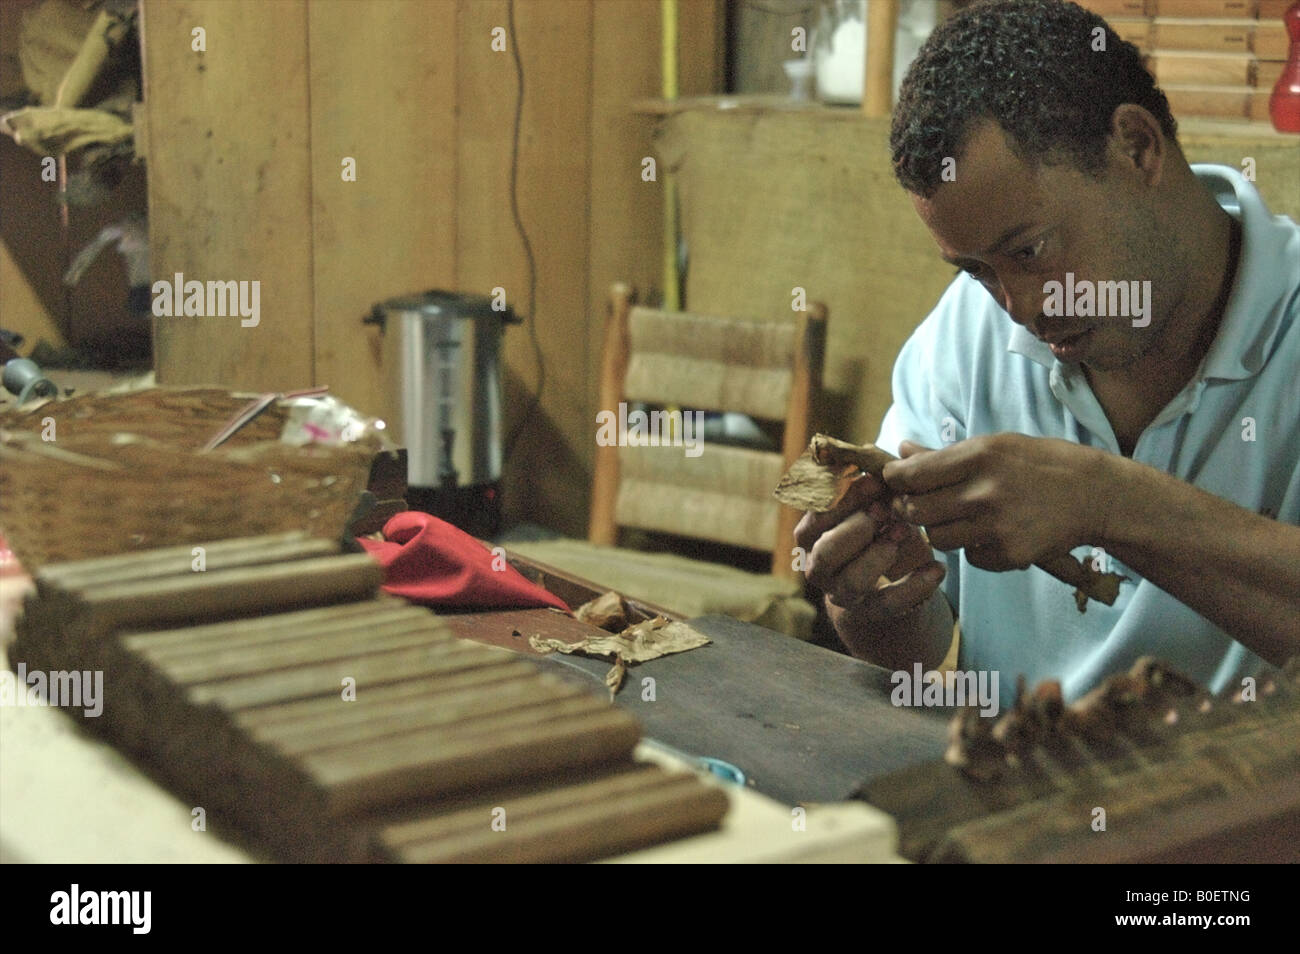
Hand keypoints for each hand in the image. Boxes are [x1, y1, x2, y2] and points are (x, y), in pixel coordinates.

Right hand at [794, 470, 947, 623]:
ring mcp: (843, 593)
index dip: (841, 499)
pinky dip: (914, 588)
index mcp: (812, 534)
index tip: (873, 482)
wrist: (889, 581)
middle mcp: (820, 566)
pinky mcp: (872, 613)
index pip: (814, 517)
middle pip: (825, 552)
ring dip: (879, 556)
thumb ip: (881, 480)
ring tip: (905, 534)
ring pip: (851, 582)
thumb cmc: (879, 528)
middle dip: (855, 529)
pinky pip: (889, 606)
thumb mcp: (877, 502)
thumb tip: (892, 448)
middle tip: (886, 511)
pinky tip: (938, 569)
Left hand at [881, 434, 1107, 571]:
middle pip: (916, 511)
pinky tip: (994, 532)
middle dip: (912, 509)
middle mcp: (984, 492)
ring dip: (942, 530)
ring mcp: (997, 527)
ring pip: (938, 538)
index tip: (895, 482)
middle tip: (922, 504)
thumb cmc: (1039, 464)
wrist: (1095, 494)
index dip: (895, 480)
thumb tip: (901, 450)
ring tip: (964, 516)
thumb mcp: (995, 446)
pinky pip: (969, 557)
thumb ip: (944, 455)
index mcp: (978, 456)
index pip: (912, 475)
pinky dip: (974, 548)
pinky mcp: (1009, 555)